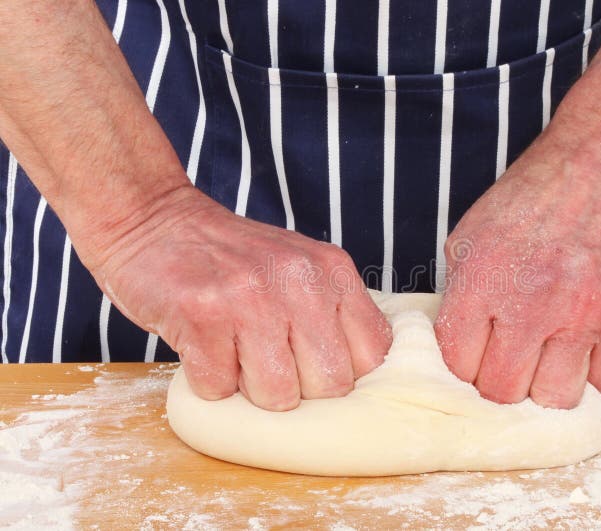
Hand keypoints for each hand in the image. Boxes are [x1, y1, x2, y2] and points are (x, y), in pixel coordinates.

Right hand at [91, 186, 391, 410]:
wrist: (153, 220)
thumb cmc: (230, 257)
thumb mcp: (299, 267)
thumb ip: (332, 312)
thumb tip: (357, 379)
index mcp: (333, 270)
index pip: (373, 354)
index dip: (346, 376)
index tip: (318, 374)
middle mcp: (300, 282)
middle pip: (330, 385)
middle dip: (299, 391)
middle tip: (268, 363)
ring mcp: (250, 297)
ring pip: (278, 396)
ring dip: (250, 390)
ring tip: (233, 353)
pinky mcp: (201, 316)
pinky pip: (219, 389)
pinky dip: (208, 381)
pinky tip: (202, 347)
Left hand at [435, 131, 600, 408]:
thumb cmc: (534, 196)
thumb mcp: (471, 234)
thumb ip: (461, 296)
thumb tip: (457, 352)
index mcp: (483, 280)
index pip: (458, 364)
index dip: (462, 369)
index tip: (474, 361)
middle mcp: (532, 302)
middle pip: (502, 391)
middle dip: (499, 385)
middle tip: (508, 366)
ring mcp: (584, 314)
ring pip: (553, 399)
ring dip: (544, 389)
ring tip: (545, 363)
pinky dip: (587, 376)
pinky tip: (578, 350)